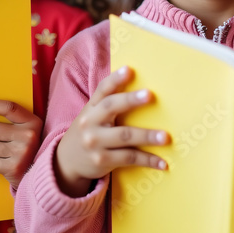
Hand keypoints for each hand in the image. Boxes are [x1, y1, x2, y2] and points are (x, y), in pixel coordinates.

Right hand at [55, 66, 168, 197]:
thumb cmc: (90, 132)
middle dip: (131, 100)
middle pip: (112, 107)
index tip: (129, 69)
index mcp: (91, 107)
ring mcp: (95, 142)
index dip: (115, 79)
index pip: (102, 89)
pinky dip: (147, 160)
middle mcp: (90, 122)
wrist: (67, 162)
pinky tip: (162, 163)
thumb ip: (109, 105)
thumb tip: (143, 90)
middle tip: (150, 95)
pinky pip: (129, 158)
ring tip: (165, 137)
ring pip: (124, 136)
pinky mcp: (101, 160)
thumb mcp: (93, 116)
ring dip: (147, 136)